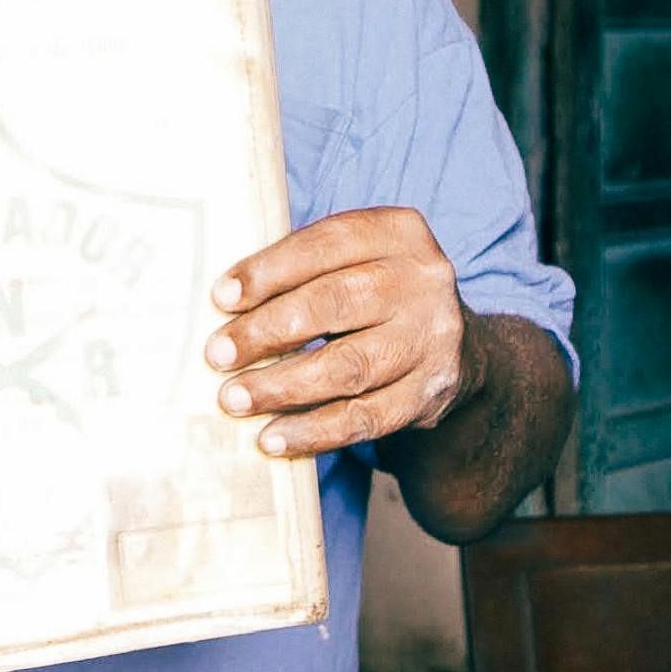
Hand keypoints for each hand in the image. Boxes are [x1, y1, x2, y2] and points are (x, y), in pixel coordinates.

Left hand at [206, 208, 466, 460]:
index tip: (222, 297)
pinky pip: (365, 418)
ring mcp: (431, 340)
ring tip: (235, 399)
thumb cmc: (375, 296)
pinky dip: (314, 431)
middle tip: (217, 355)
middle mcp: (423, 281)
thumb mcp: (355, 260)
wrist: (453, 349)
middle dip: (268, 331)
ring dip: (282, 386)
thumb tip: (223, 300)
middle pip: (335, 303)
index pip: (327, 244)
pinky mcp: (429, 394)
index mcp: (399, 232)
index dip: (270, 270)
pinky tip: (274, 438)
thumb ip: (303, 268)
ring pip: (349, 366)